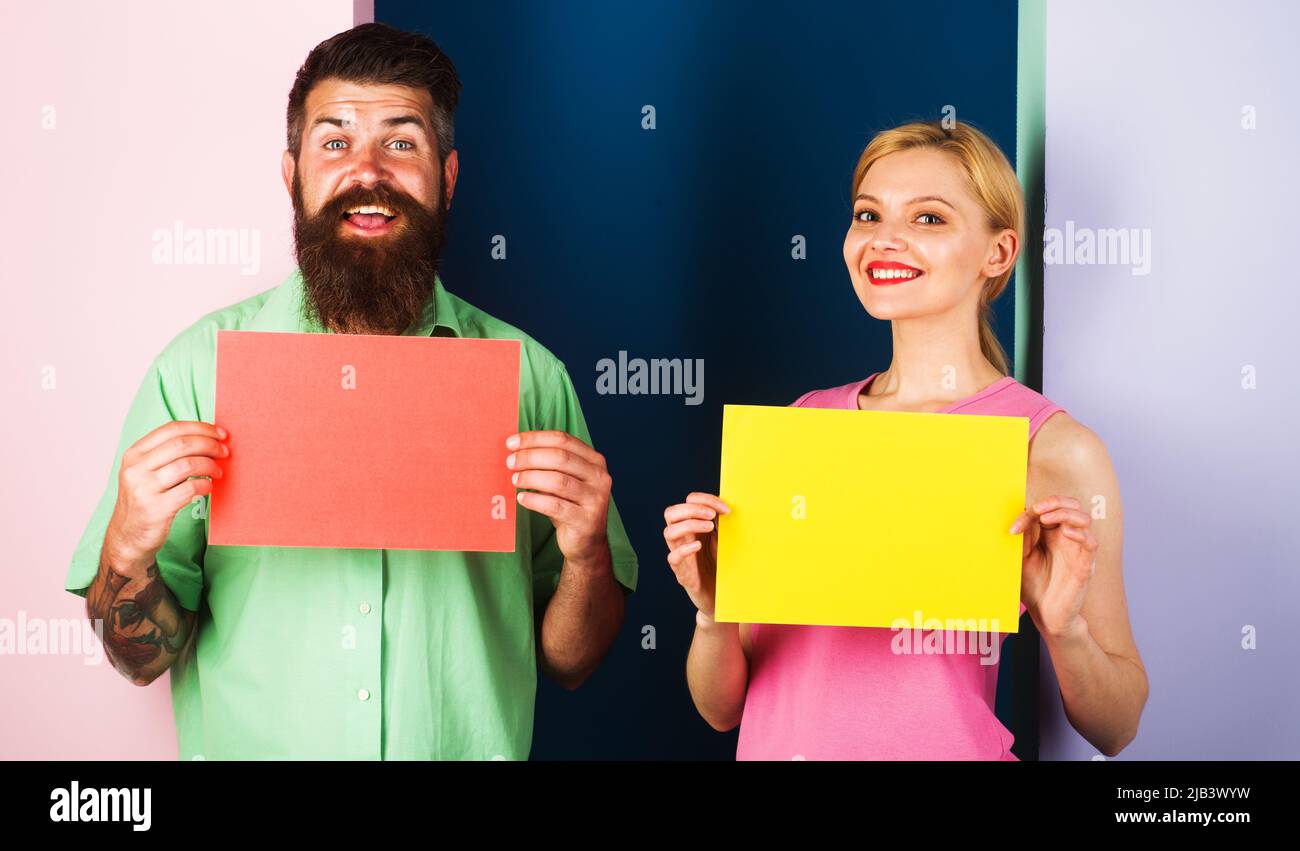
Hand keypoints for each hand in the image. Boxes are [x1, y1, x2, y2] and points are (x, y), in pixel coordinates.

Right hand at [106, 421, 228, 571]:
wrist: (128, 537)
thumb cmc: (145, 500)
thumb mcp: (146, 472)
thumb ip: (167, 454)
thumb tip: (208, 438)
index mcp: (134, 454)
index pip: (171, 429)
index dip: (200, 428)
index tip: (220, 433)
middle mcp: (135, 468)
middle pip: (182, 444)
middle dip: (209, 444)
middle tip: (225, 452)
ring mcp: (144, 489)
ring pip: (187, 465)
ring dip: (210, 466)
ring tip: (218, 472)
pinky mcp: (156, 509)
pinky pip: (190, 489)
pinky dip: (205, 485)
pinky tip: (208, 487)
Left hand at [507, 430, 610, 568]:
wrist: (586, 543)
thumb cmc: (569, 505)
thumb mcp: (563, 480)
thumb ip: (548, 464)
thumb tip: (515, 448)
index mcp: (594, 460)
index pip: (563, 439)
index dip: (534, 439)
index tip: (511, 442)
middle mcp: (599, 477)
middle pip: (560, 457)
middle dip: (530, 457)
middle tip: (510, 462)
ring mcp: (595, 499)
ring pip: (558, 481)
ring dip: (531, 477)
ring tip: (515, 480)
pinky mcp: (586, 520)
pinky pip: (555, 506)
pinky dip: (534, 500)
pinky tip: (522, 498)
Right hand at [663, 492, 729, 617]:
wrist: (721, 597)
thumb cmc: (721, 567)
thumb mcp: (724, 541)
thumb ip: (722, 524)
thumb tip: (730, 506)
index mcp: (693, 526)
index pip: (688, 502)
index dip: (705, 500)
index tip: (725, 509)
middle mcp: (683, 538)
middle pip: (671, 513)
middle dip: (692, 509)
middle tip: (712, 516)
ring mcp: (680, 554)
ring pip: (668, 532)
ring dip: (689, 525)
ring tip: (709, 528)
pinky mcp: (682, 573)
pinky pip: (673, 558)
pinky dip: (684, 549)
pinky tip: (698, 546)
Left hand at [1010, 495, 1098, 638]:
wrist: (1044, 614)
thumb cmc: (1033, 585)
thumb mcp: (1021, 558)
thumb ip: (1022, 538)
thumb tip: (1018, 517)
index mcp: (1049, 534)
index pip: (1048, 509)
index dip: (1031, 511)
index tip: (1014, 528)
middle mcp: (1065, 538)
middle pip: (1071, 505)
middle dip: (1055, 502)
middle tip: (1038, 511)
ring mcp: (1076, 550)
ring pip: (1084, 518)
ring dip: (1065, 513)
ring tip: (1047, 520)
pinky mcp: (1084, 565)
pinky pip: (1091, 543)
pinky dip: (1080, 533)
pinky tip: (1065, 534)